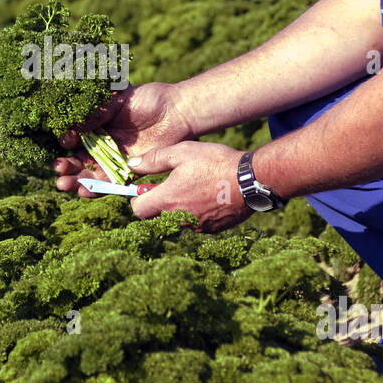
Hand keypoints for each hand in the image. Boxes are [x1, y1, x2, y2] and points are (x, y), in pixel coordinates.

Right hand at [53, 82, 195, 197]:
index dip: (66, 142)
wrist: (178, 112)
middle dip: (66, 166)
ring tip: (64, 185)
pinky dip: (97, 188)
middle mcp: (104, 144)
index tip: (64, 142)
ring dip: (76, 180)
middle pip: (79, 159)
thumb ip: (97, 112)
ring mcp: (116, 159)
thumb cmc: (148, 99)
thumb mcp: (118, 100)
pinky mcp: (131, 171)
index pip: (75, 137)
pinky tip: (83, 191)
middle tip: (58, 169)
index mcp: (98, 125)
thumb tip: (72, 126)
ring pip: (91, 173)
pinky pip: (111, 183)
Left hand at [127, 141, 251, 233]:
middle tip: (173, 185)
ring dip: (180, 208)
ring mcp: (196, 227)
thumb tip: (131, 165)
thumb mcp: (182, 152)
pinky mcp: (212, 230)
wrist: (251, 180)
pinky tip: (210, 197)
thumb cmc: (215, 163)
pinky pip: (196, 224)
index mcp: (167, 199)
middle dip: (159, 204)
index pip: (137, 210)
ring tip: (196, 188)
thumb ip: (153, 160)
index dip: (138, 199)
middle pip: (156, 217)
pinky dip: (197, 213)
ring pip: (177, 220)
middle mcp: (179, 218)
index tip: (147, 188)